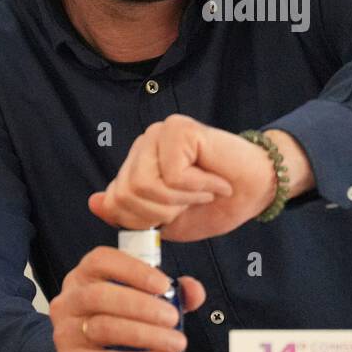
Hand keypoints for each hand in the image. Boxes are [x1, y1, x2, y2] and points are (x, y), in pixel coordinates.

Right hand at [49, 246, 205, 351]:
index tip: (163, 284)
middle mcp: (69, 301)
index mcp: (84, 277)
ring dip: (146, 335)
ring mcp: (66, 333)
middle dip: (142, 306)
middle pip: (101, 295)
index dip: (134, 269)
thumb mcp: (137, 304)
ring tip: (174, 343)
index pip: (101, 260)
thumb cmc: (113, 328)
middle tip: (173, 318)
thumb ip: (169, 293)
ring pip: (105, 328)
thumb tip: (194, 291)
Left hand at [87, 114, 287, 241]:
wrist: (257, 190)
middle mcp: (143, 145)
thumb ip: (130, 214)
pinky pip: (173, 175)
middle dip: (162, 212)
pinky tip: (214, 182)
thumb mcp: (167, 222)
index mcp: (136, 165)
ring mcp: (159, 133)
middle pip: (125, 195)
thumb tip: (94, 202)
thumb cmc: (216, 204)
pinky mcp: (178, 129)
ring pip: (144, 186)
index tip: (176, 215)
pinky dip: (198, 188)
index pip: (114, 201)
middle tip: (192, 203)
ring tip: (202, 192)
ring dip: (180, 200)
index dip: (144, 220)